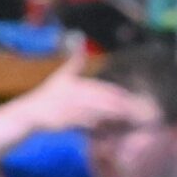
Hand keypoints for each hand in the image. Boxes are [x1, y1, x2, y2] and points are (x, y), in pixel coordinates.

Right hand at [20, 51, 161, 134]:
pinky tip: (116, 132)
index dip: (124, 97)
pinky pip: (91, 126)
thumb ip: (75, 62)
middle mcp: (79, 95)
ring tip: (135, 123)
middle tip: (145, 115)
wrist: (31, 113)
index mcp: (80, 85)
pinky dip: (104, 129)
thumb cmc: (48, 95)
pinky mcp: (70, 122)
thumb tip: (80, 44)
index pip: (107, 90)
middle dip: (127, 108)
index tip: (140, 103)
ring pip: (102, 114)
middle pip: (109, 102)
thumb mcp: (62, 76)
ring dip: (119, 119)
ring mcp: (75, 109)